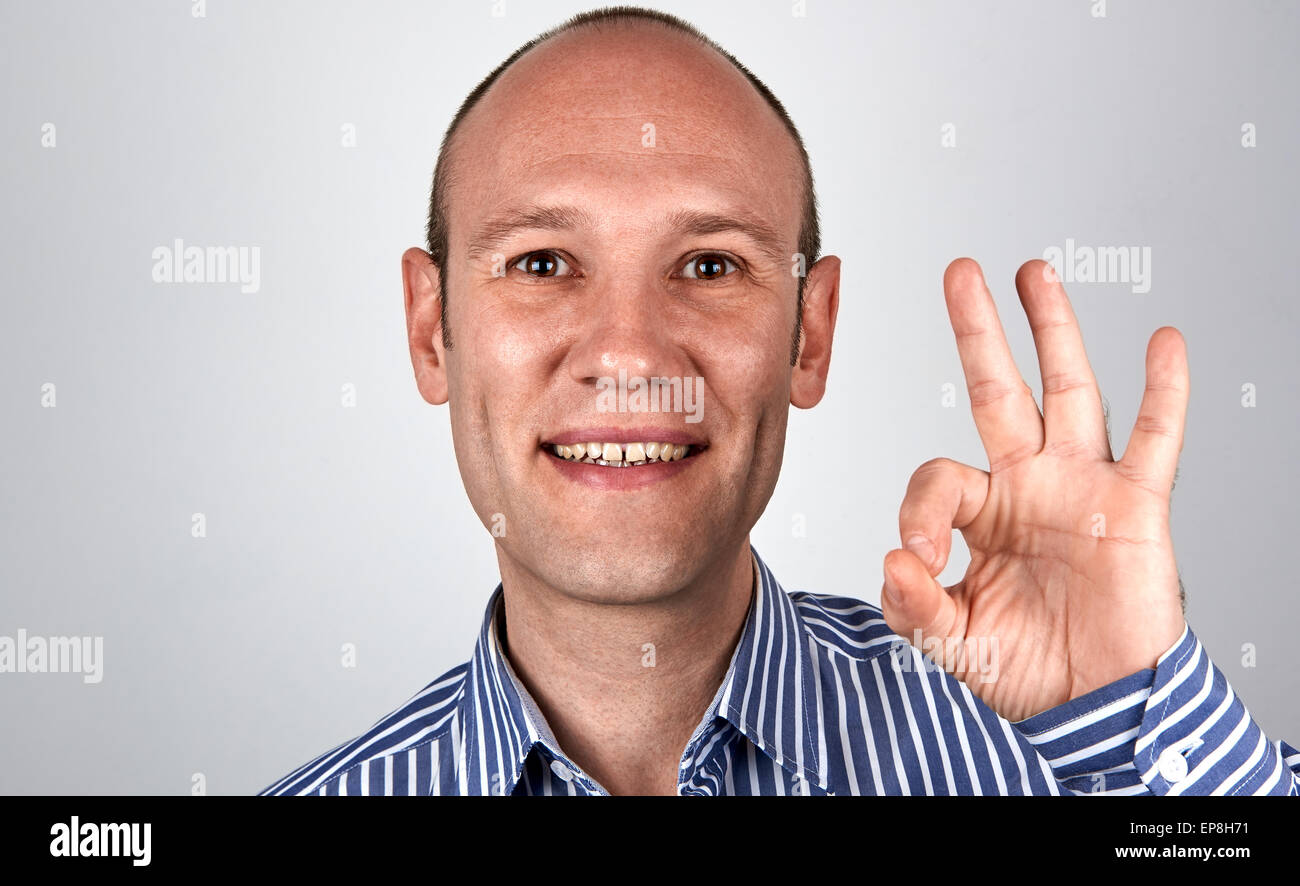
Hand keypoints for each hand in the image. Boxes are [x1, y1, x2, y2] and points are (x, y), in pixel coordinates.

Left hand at [880, 258, 1188, 721]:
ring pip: (1070, 392)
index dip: (920, 511)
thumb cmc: (1028, 667)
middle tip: (960, 273)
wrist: (1097, 704)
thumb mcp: (952, 640)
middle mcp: (1030, 484)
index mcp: (983, 512)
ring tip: (1035, 272)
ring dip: (1055, 332)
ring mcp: (1084, 487)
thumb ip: (914, 605)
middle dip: (979, 332)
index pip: (939, 478)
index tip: (919, 559)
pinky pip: (1157, 438)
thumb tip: (893, 560)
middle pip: (1000, 391)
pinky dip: (1166, 391)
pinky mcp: (1137, 505)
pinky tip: (1164, 341)